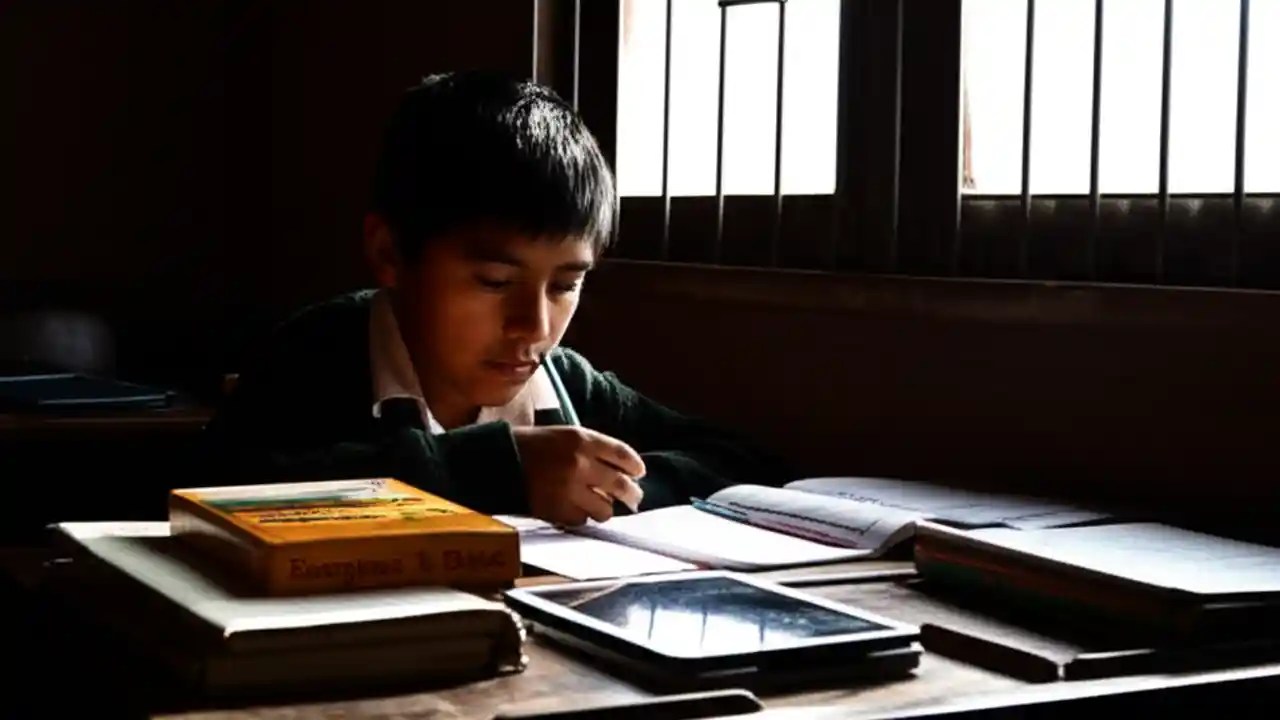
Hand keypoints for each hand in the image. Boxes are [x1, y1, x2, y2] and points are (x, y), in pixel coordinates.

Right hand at [513, 426, 645, 525]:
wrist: (498, 461)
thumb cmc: (532, 446)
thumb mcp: (564, 435)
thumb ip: (592, 449)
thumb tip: (619, 470)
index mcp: (581, 439)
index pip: (622, 454)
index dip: (635, 466)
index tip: (639, 473)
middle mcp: (579, 463)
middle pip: (620, 485)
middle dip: (632, 494)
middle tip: (634, 499)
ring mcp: (568, 488)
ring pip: (604, 509)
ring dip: (605, 509)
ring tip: (600, 507)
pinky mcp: (556, 509)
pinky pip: (582, 520)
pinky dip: (582, 517)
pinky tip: (577, 510)